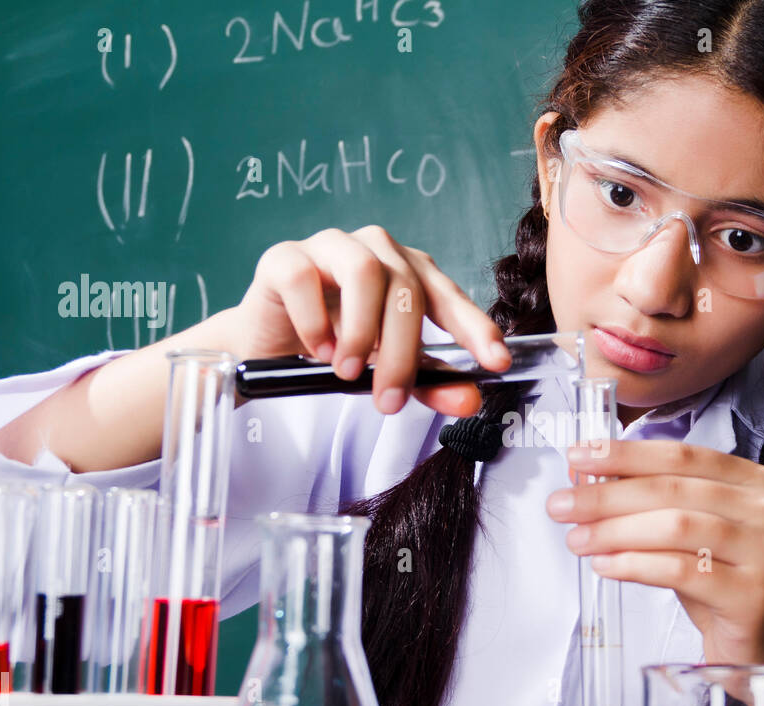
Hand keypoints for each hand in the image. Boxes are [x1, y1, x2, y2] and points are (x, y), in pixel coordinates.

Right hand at [229, 225, 510, 415]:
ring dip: (362, 331)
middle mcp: (374, 249)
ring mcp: (330, 247)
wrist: (266, 347)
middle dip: (403, 352)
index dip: (475, 328)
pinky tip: (317, 350)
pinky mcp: (284, 257)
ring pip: (364, 272)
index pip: (449, 296)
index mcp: (407, 271)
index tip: (497, 362)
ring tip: (350, 371)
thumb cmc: (335, 348)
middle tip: (390, 399)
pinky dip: (314, 321)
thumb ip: (428, 381)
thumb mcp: (387, 369)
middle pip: (406, 289)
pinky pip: (304, 277)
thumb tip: (470, 400)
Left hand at [546, 439, 763, 665]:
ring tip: (577, 540)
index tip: (578, 457)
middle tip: (562, 505)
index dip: (625, 455)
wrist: (755, 643)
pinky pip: (682, 571)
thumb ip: (650, 501)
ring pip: (676, 527)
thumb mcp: (687, 531)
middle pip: (673, 490)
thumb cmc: (719, 581)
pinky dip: (635, 565)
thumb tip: (585, 479)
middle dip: (607, 496)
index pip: (681, 456)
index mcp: (754, 482)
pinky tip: (605, 565)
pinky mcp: (752, 595)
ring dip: (615, 531)